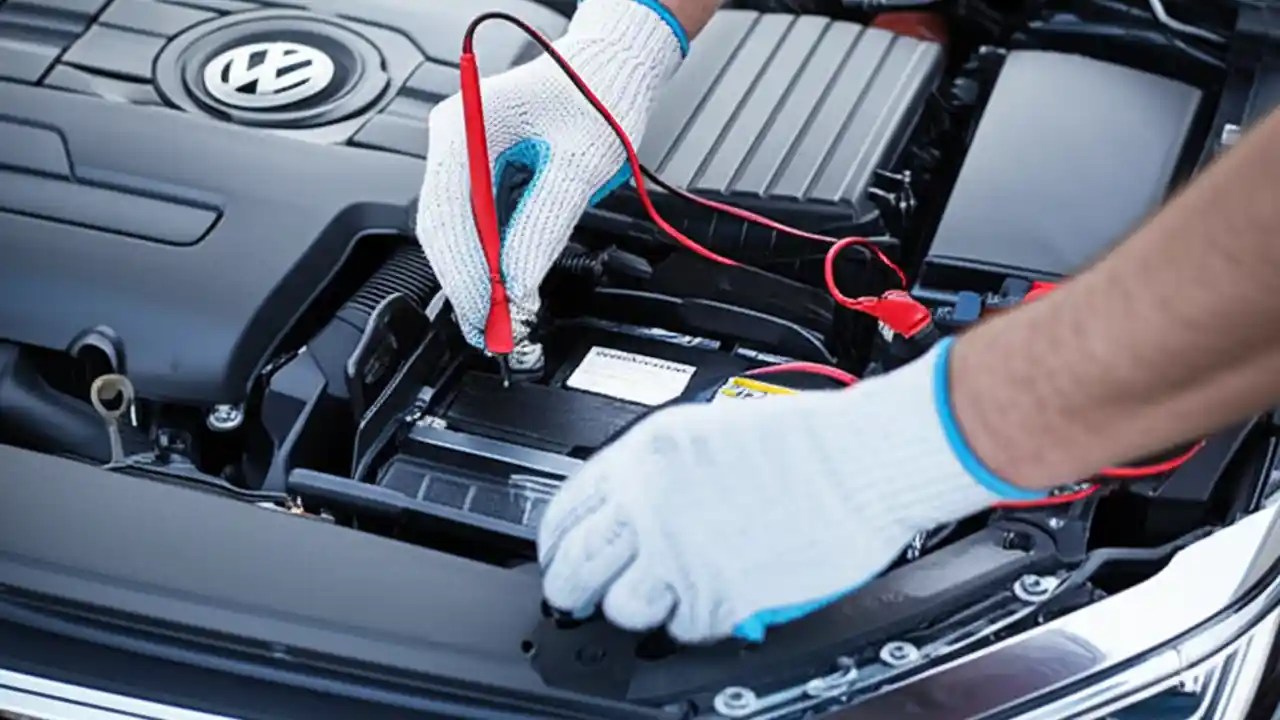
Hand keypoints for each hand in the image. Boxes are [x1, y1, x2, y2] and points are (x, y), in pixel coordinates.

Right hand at [414, 0, 685, 348]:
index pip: (447, 211)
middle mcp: (456, 140)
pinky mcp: (483, 173)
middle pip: (442, 227)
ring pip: (455, 232)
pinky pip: (476, 225)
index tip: (489, 310)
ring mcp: (465, 157)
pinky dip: (489, 261)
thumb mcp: (580, 164)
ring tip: (502, 320)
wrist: (611, 72)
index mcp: (468, 125)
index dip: (464, 270)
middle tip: (493, 332)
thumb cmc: (599, 97)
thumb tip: (518, 282)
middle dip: (466, 284)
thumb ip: (544, 226)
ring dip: (476, 278)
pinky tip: (505, 289)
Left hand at [536, 340, 1047, 643]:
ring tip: (662, 596)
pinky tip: (713, 599)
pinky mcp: (716, 599)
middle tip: (579, 596)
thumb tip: (625, 508)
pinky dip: (693, 623)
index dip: (555, 541)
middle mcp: (649, 505)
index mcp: (643, 457)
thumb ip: (654, 472)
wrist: (861, 462)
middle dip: (571, 588)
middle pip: (576, 566)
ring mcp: (679, 556)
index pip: (565, 510)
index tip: (558, 555)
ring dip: (635, 607)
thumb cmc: (805, 440)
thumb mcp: (704, 432)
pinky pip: (681, 630)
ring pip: (621, 606)